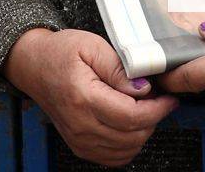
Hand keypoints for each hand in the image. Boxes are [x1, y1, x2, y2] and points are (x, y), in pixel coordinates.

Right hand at [4, 28, 178, 167]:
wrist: (34, 66)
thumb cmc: (62, 51)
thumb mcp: (92, 46)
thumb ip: (119, 68)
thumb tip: (143, 88)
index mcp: (84, 98)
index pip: (131, 116)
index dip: (157, 109)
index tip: (170, 97)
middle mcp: (80, 126)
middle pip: (131, 136)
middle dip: (154, 119)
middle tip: (161, 98)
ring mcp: (78, 140)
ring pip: (125, 150)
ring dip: (143, 132)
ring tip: (147, 108)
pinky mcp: (79, 146)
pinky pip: (113, 157)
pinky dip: (129, 144)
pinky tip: (132, 123)